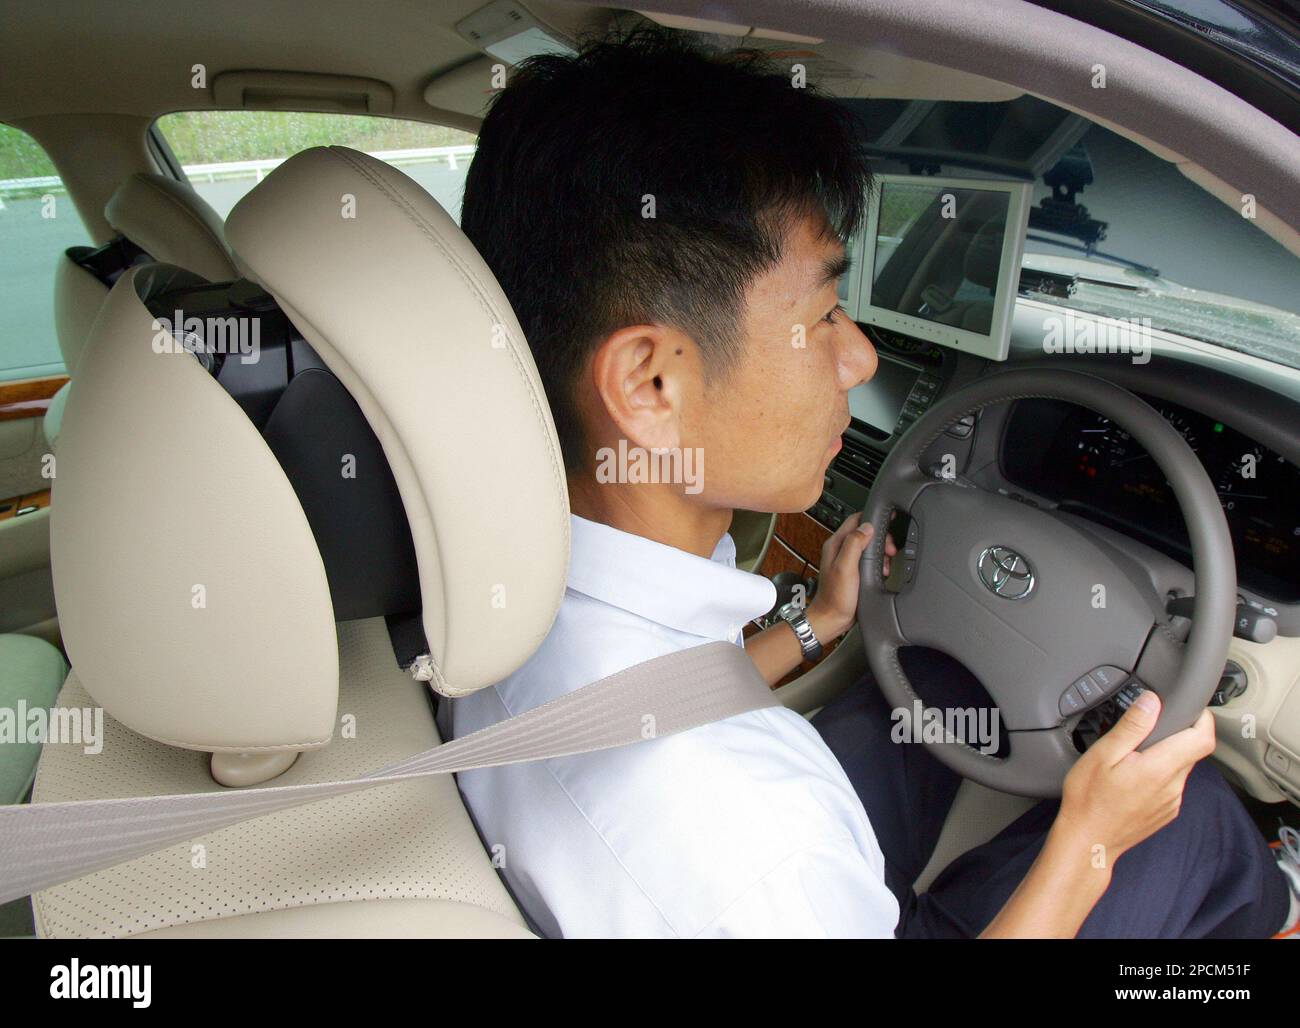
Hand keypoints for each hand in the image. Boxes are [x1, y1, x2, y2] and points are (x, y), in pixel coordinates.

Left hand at [806, 512, 895, 642]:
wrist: (833, 618)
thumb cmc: (835, 597)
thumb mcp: (845, 568)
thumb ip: (854, 545)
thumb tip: (866, 527)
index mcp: (836, 544)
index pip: (855, 520)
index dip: (872, 519)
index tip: (888, 521)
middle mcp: (840, 549)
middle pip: (865, 532)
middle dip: (881, 538)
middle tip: (889, 550)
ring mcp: (847, 560)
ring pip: (870, 546)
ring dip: (881, 552)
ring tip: (886, 563)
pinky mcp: (854, 570)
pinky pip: (870, 559)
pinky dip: (879, 563)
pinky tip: (882, 571)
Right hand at [1054, 690, 1215, 864]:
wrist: (1088, 841)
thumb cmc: (1089, 799)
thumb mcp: (1103, 754)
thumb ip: (1132, 727)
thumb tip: (1152, 702)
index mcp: (1160, 768)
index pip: (1203, 739)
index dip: (1203, 719)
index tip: (1191, 708)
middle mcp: (1173, 786)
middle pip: (1192, 751)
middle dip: (1176, 735)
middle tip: (1147, 730)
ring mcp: (1172, 802)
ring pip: (1181, 768)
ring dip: (1166, 756)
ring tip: (1132, 757)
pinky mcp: (1167, 812)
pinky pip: (1172, 785)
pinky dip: (1160, 774)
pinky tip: (1133, 778)